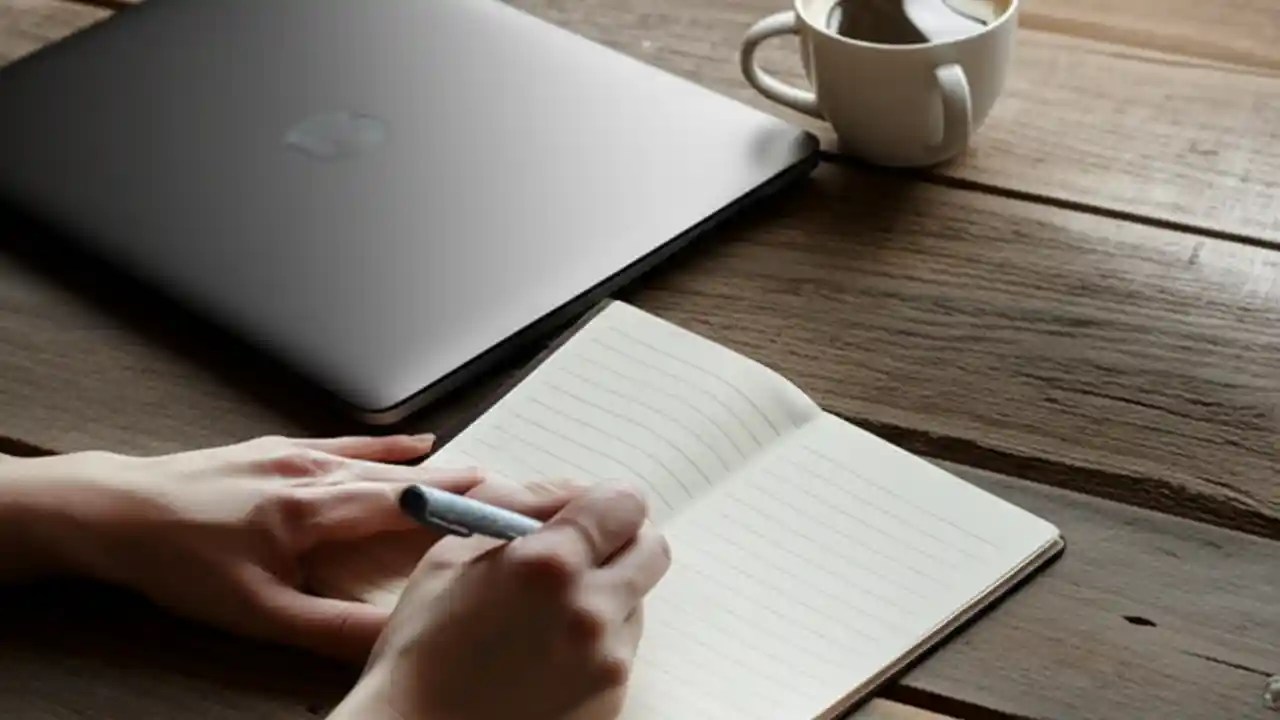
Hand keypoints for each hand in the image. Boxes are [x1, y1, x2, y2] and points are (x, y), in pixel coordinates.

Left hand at [0, 433, 478, 661]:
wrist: (116, 513)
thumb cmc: (180, 563)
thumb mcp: (256, 612)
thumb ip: (328, 627)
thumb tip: (388, 640)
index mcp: (313, 509)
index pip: (405, 505)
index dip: (456, 507)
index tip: (503, 507)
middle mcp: (310, 471)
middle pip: (400, 477)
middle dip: (454, 484)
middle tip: (504, 490)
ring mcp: (292, 454)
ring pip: (376, 458)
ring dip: (426, 466)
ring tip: (474, 468)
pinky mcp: (272, 448)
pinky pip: (342, 443)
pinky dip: (381, 445)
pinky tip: (405, 443)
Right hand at [329, 478, 671, 719]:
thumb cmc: (420, 652)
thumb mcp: (448, 557)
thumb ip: (512, 508)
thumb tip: (564, 491)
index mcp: (549, 565)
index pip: (625, 504)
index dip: (606, 503)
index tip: (587, 512)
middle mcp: (591, 612)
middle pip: (651, 550)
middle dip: (621, 542)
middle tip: (582, 553)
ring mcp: (607, 662)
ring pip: (636, 603)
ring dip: (606, 596)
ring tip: (547, 617)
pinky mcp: (613, 701)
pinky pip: (621, 651)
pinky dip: (595, 643)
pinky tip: (546, 656)